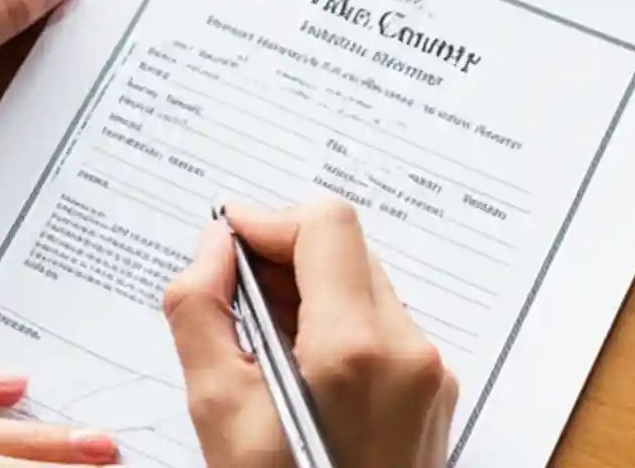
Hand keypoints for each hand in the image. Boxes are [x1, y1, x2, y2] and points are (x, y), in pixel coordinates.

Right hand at [163, 199, 457, 466]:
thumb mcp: (218, 411)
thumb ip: (201, 310)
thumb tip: (213, 246)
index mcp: (355, 348)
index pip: (325, 225)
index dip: (267, 222)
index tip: (226, 240)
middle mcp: (409, 350)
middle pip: (346, 249)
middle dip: (283, 257)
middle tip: (233, 295)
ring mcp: (430, 372)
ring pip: (364, 283)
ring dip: (308, 291)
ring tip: (261, 341)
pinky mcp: (433, 390)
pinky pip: (382, 324)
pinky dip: (335, 324)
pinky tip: (297, 368)